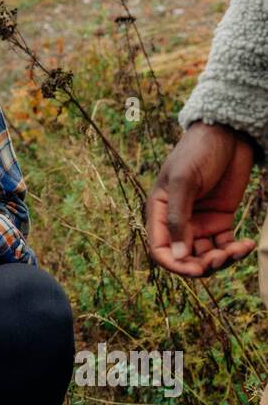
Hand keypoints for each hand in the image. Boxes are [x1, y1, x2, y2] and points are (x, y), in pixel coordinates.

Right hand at [147, 121, 255, 276]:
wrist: (227, 135)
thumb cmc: (197, 152)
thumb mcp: (183, 182)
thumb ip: (177, 219)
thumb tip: (178, 256)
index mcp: (159, 213)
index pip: (161, 250)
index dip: (176, 265)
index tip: (196, 269)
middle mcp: (178, 222)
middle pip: (185, 258)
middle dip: (202, 264)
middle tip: (221, 257)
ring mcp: (200, 222)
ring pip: (207, 256)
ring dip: (222, 260)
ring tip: (237, 249)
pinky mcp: (220, 220)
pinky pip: (225, 245)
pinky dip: (236, 250)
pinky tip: (246, 244)